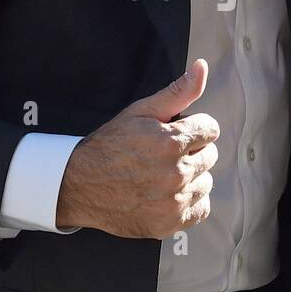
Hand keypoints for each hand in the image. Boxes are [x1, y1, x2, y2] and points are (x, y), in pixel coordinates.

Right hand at [54, 60, 218, 237]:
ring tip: (164, 174)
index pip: (210, 129)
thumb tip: (202, 67)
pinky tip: (169, 194)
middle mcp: (176, 173)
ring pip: (206, 182)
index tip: (174, 133)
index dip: (192, 127)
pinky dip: (190, 202)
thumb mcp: (141, 111)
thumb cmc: (109, 146)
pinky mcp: (169, 223)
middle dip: (192, 150)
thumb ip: (177, 92)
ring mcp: (173, 202)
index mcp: (171, 142)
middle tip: (163, 154)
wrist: (80, 185)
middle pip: (210, 155)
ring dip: (192, 177)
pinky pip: (201, 209)